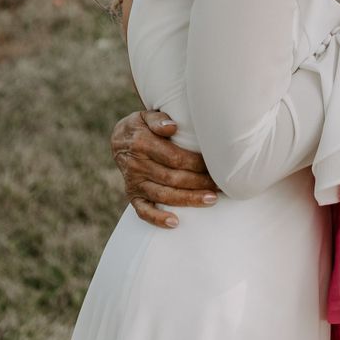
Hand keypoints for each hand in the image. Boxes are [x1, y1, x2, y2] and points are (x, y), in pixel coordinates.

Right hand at [110, 109, 218, 228]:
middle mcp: (137, 165)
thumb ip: (158, 119)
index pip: (174, 157)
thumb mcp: (145, 116)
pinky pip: (143, 211)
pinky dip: (157, 219)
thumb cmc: (141, 126)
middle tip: (220, 185)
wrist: (118, 140)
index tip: (215, 166)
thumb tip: (172, 126)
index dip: (196, 164)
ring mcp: (134, 182)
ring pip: (163, 195)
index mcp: (142, 144)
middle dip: (198, 182)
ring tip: (210, 200)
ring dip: (188, 199)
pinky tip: (175, 223)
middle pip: (172, 178)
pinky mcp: (132, 195)